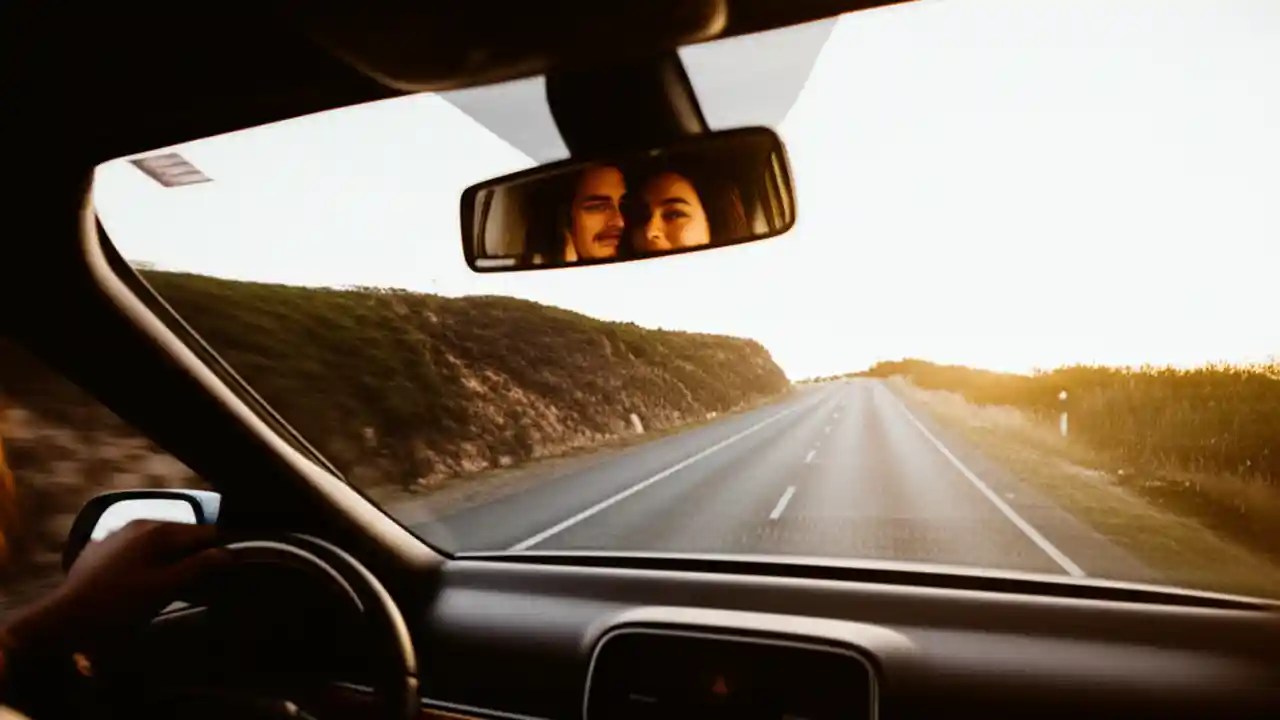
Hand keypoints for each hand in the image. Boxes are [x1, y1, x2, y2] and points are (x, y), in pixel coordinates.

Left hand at [6, 521, 229, 651]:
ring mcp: (119, 532)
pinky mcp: (102, 545)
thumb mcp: (166, 588)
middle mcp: (141, 523)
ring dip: (171, 557)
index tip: (227, 570)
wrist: (65, 617)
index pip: (206, 532)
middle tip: (200, 583)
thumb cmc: (120, 604)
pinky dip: (147, 559)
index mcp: (160, 531)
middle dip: (195, 554)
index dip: (220, 550)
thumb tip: (230, 552)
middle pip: (183, 534)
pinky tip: (140, 581)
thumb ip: (200, 567)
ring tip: (170, 584)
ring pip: (159, 540)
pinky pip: (136, 547)